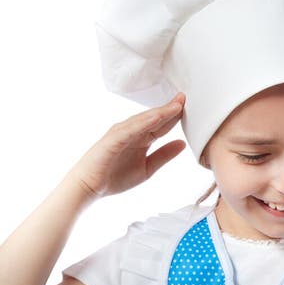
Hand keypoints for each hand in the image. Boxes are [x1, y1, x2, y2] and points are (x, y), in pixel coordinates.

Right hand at [67, 94, 186, 196]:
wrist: (90, 187)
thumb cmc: (115, 177)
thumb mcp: (147, 168)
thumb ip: (164, 156)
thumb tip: (182, 144)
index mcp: (141, 138)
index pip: (161, 124)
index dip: (175, 116)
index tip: (190, 107)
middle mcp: (132, 132)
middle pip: (154, 118)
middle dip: (170, 108)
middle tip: (186, 97)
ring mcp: (122, 133)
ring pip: (144, 120)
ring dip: (160, 112)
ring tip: (177, 104)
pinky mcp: (113, 138)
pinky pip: (131, 129)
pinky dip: (145, 122)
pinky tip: (158, 117)